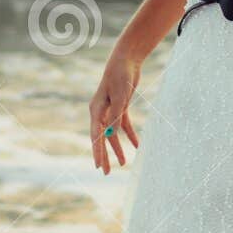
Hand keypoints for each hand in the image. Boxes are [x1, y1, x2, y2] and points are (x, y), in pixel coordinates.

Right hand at [89, 47, 141, 173]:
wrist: (126, 60)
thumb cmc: (120, 76)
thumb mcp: (120, 96)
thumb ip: (117, 114)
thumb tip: (114, 132)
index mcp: (96, 110)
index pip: (96, 135)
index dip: (97, 151)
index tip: (98, 165)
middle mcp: (101, 112)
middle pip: (103, 137)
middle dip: (105, 155)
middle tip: (106, 172)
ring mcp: (110, 110)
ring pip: (114, 134)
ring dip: (119, 148)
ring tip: (124, 163)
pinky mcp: (121, 107)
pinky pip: (124, 125)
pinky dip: (130, 135)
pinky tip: (137, 146)